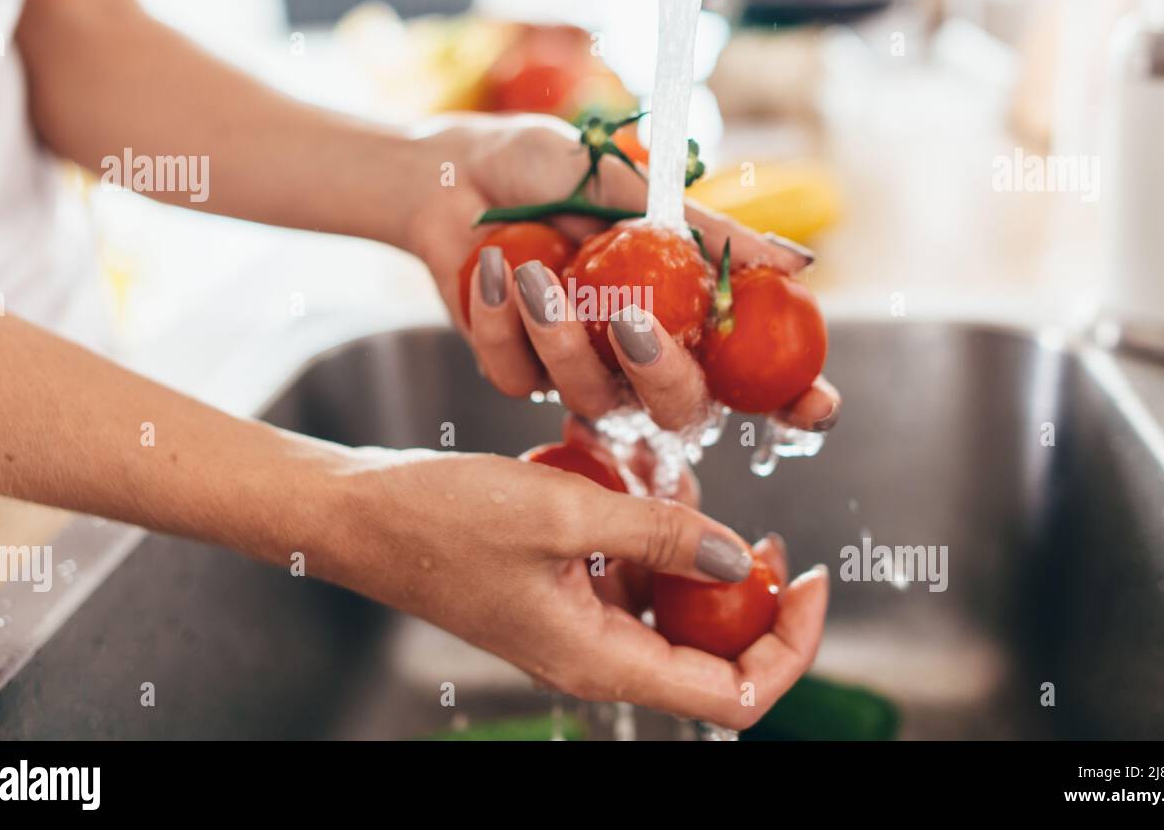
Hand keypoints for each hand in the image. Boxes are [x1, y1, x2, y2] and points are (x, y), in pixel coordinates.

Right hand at [312, 446, 829, 729]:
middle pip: (708, 651)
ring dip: (688, 544)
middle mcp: (592, 651)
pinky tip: (630, 470)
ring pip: (666, 600)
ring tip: (682, 479)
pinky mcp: (555, 585)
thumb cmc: (439, 518)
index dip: (789, 646)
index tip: (809, 577)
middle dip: (747, 592)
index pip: (732, 694)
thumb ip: (659, 535)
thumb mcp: (563, 513)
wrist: (355, 511)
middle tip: (767, 533)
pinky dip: (641, 523)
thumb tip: (739, 557)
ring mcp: (573, 619)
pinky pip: (622, 566)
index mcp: (598, 659)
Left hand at [405, 114, 840, 432]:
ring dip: (561, 337)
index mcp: (684, 311)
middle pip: (680, 411)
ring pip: (593, 400)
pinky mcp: (517, 373)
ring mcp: (579, 371)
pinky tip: (494, 268)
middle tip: (630, 321)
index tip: (818, 404)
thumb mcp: (630, 186)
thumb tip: (800, 262)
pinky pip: (520, 379)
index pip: (755, 375)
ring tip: (532, 271)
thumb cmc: (552, 169)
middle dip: (661, 376)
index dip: (793, 399)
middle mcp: (640, 355)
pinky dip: (503, 322)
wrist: (456, 169)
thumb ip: (706, 232)